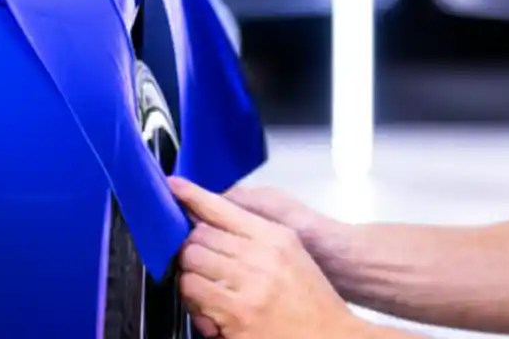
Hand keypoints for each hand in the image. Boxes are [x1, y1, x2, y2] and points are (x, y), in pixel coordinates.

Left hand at [169, 176, 362, 338]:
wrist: (332, 337)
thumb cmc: (311, 300)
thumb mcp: (290, 254)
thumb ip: (254, 234)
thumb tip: (211, 218)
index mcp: (275, 237)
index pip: (224, 208)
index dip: (194, 195)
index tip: (175, 186)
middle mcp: (262, 256)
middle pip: (200, 234)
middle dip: (193, 247)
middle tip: (201, 262)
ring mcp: (250, 285)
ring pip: (192, 261)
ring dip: (191, 273)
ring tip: (205, 286)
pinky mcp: (238, 313)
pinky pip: (194, 291)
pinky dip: (193, 299)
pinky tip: (209, 308)